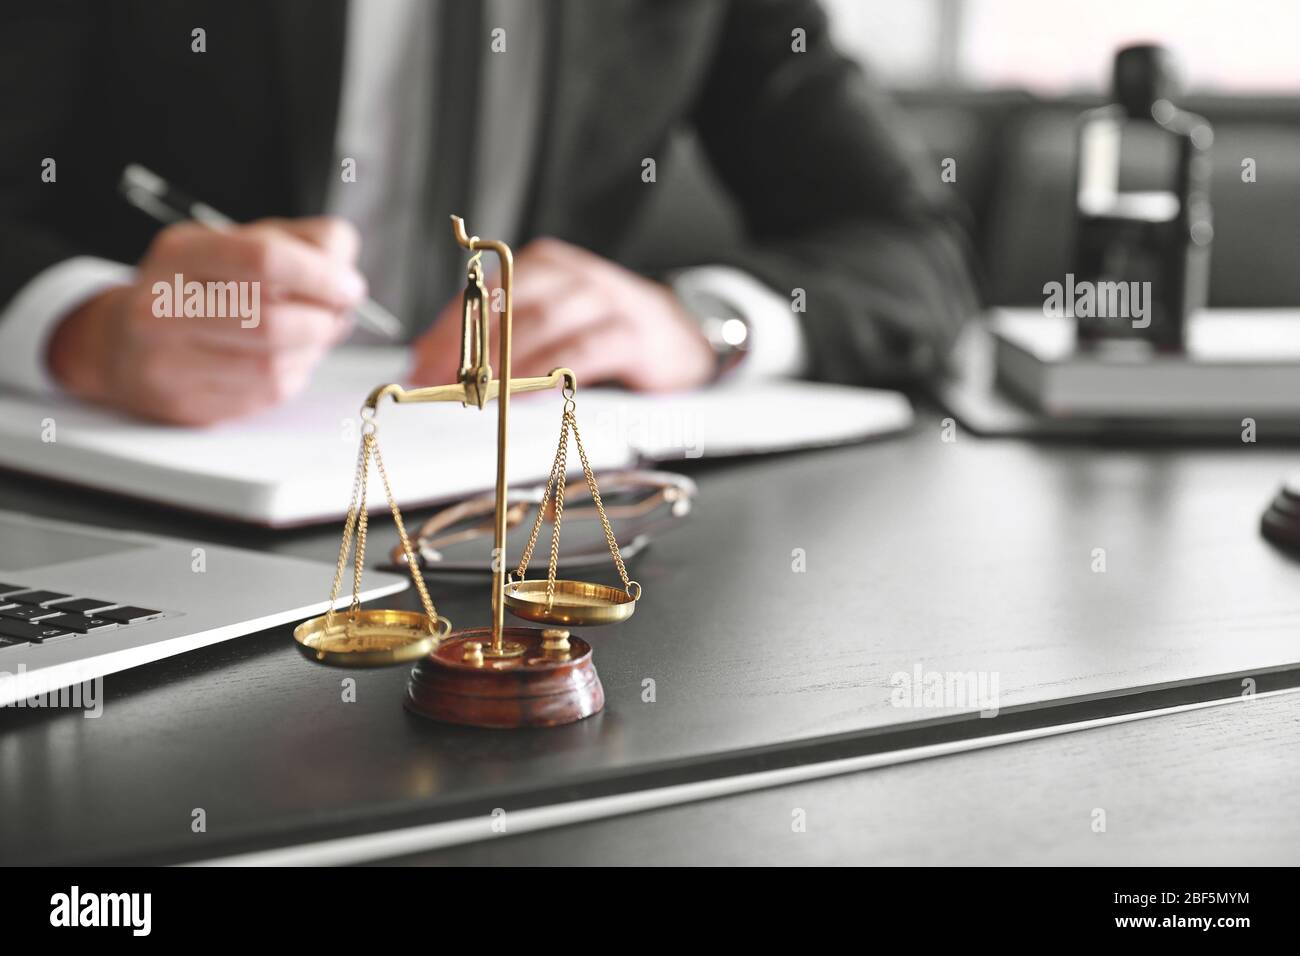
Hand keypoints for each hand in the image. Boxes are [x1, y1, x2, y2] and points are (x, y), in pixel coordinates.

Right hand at [48, 217, 365, 424]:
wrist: (122, 344)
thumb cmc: (201, 289)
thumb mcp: (239, 243)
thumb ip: (301, 244)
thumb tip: (345, 275)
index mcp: (180, 254)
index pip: (264, 260)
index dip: (321, 275)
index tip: (350, 287)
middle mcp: (162, 309)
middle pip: (271, 322)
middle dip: (322, 322)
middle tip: (337, 316)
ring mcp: (167, 363)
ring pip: (272, 367)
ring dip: (311, 353)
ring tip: (311, 337)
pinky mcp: (184, 406)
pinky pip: (264, 397)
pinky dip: (292, 377)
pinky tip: (284, 361)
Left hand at [409, 237, 713, 390]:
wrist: (686, 341)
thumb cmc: (610, 336)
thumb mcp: (556, 324)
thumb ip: (503, 335)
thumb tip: (434, 363)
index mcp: (547, 266)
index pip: (484, 293)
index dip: (448, 330)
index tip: (420, 365)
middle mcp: (575, 276)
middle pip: (508, 305)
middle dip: (467, 348)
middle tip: (440, 384)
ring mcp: (608, 300)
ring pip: (542, 322)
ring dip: (503, 361)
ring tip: (476, 390)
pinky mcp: (635, 334)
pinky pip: (583, 349)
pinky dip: (550, 370)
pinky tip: (527, 393)